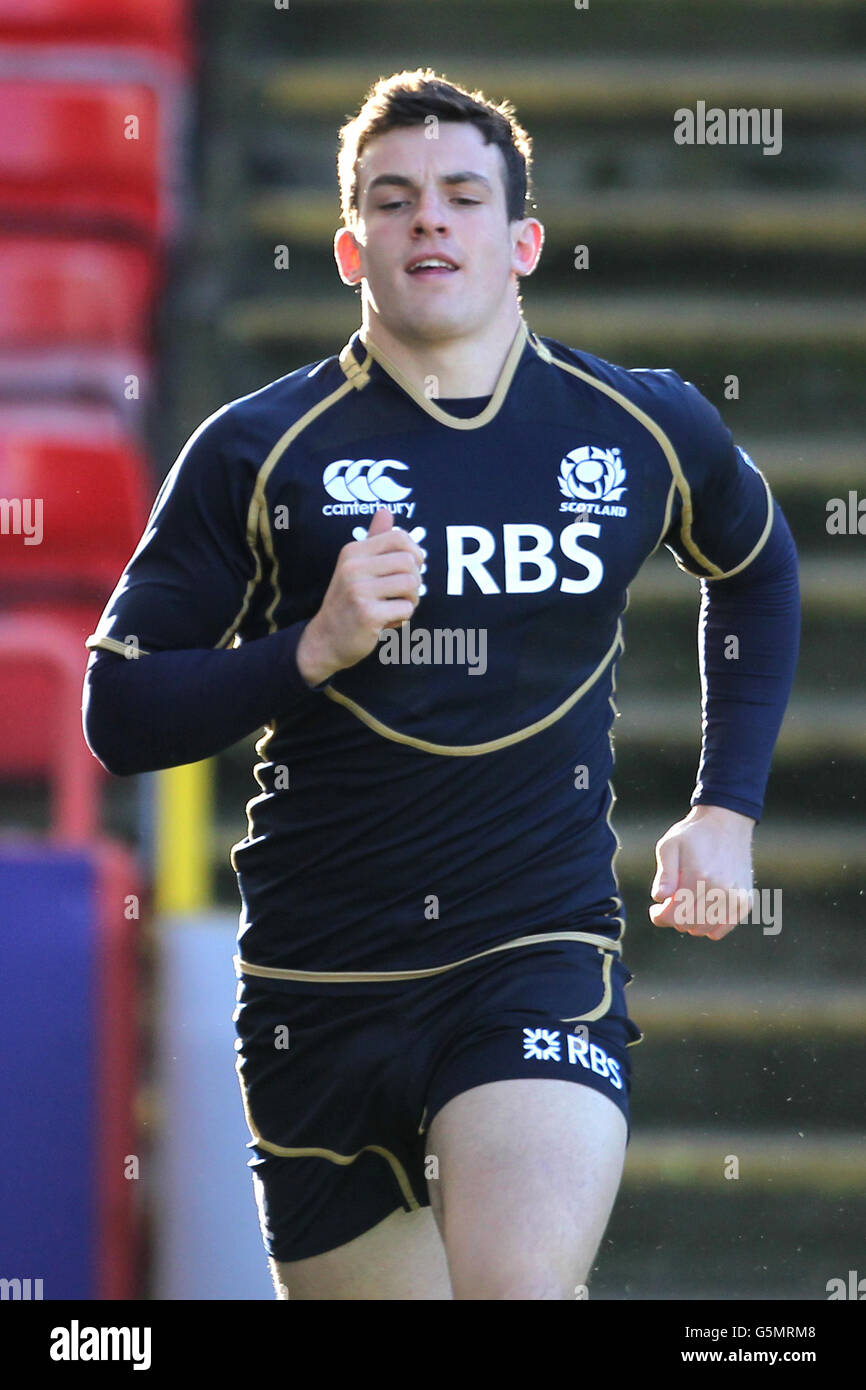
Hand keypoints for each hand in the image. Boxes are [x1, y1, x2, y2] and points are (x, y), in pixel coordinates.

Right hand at [296, 506, 425, 685]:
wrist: (325, 639)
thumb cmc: (348, 602)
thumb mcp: (356, 567)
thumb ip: (374, 540)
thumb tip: (386, 510)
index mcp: (353, 552)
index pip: (399, 537)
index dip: (415, 552)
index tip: (412, 567)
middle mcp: (354, 568)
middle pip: (410, 562)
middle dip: (415, 580)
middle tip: (403, 594)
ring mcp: (359, 591)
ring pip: (411, 585)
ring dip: (411, 600)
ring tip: (396, 607)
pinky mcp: (368, 614)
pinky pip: (406, 609)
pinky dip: (403, 618)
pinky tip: (387, 622)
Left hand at [649, 804, 755, 940]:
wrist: (727, 823)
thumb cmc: (693, 835)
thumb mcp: (669, 846)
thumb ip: (664, 874)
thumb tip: (659, 897)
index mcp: (698, 877)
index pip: (673, 915)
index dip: (659, 916)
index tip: (656, 909)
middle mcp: (719, 890)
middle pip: (687, 924)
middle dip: (673, 918)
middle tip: (671, 903)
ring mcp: (735, 897)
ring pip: (704, 930)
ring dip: (690, 923)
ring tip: (687, 904)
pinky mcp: (745, 901)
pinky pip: (723, 928)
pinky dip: (710, 926)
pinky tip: (702, 910)